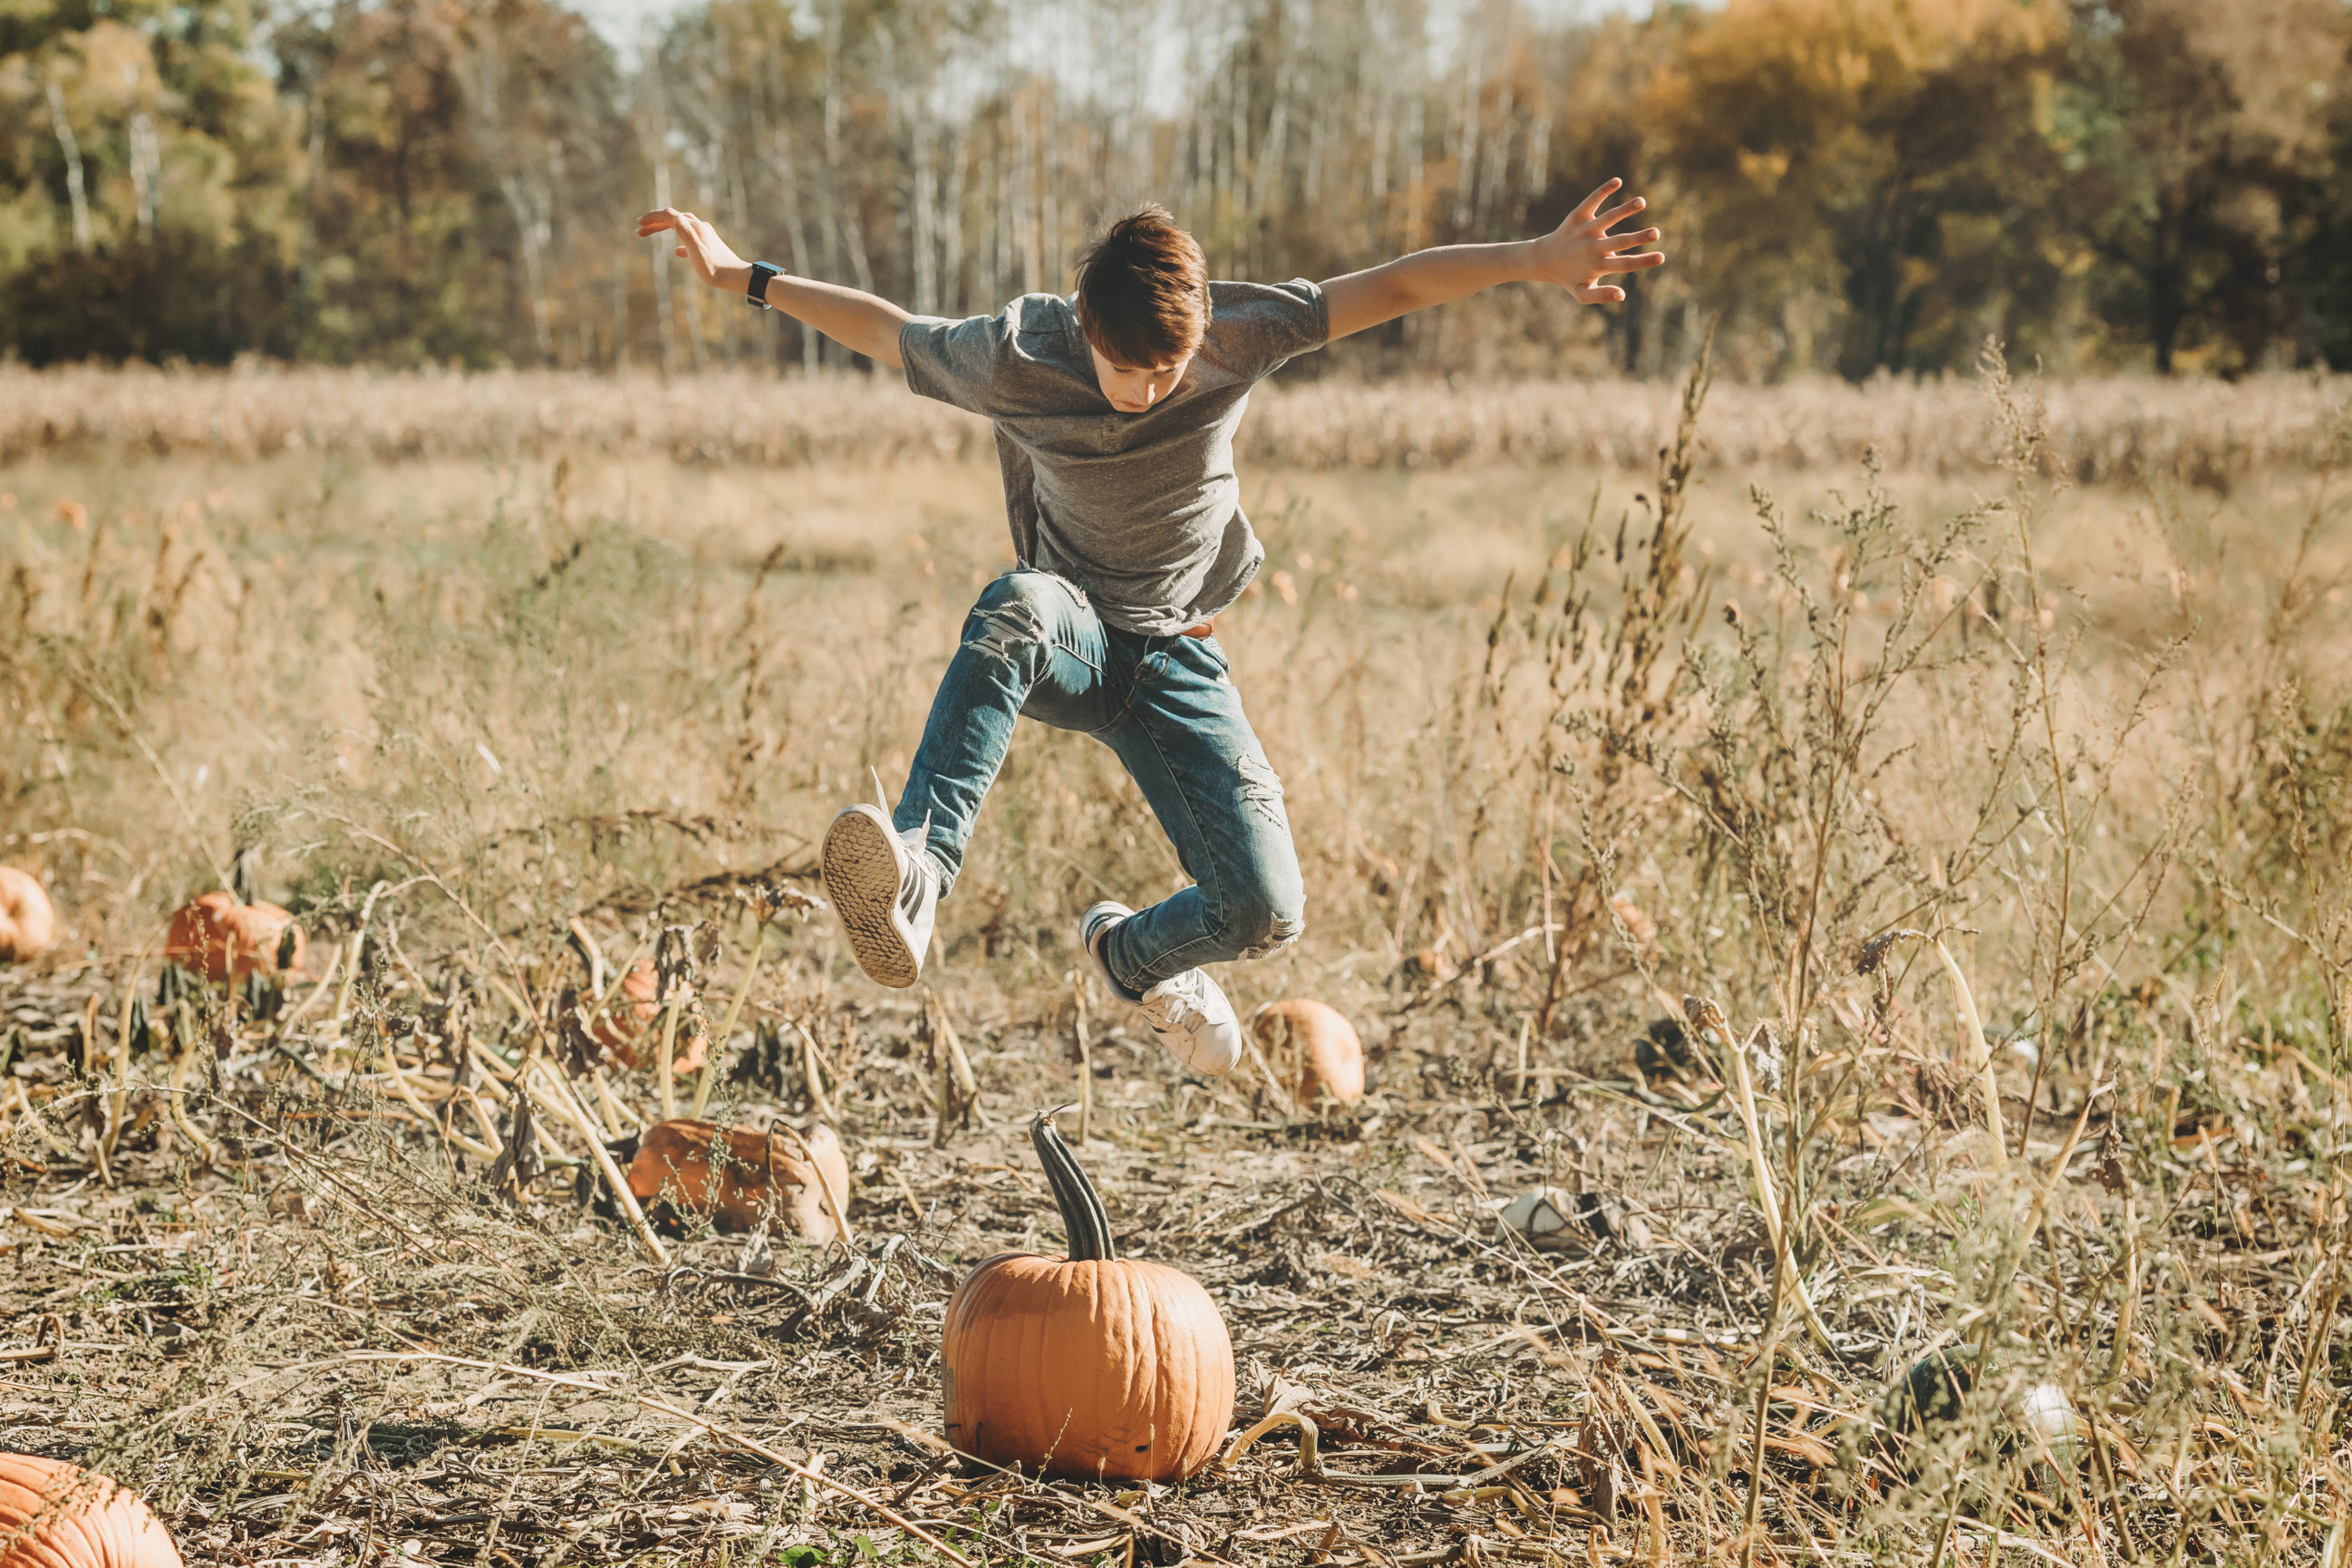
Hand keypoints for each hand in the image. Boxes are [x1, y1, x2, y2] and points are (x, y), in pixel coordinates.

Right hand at [635, 208, 749, 291]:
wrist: (738, 277)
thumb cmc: (716, 269)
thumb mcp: (698, 253)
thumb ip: (686, 234)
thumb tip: (675, 216)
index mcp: (695, 228)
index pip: (670, 215)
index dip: (653, 218)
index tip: (638, 224)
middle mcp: (700, 227)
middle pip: (674, 219)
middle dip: (655, 222)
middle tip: (639, 230)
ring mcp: (705, 235)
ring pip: (681, 226)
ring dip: (664, 228)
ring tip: (651, 234)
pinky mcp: (709, 245)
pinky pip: (690, 238)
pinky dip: (680, 241)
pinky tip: (677, 252)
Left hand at [1529, 179, 1664, 303]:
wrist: (1543, 259)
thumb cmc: (1569, 277)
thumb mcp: (1582, 293)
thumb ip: (1601, 295)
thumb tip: (1622, 295)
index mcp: (1597, 265)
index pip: (1624, 265)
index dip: (1643, 261)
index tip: (1661, 257)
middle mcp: (1592, 247)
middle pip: (1619, 242)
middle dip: (1638, 238)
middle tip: (1656, 233)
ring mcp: (1585, 230)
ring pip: (1607, 218)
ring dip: (1625, 210)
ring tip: (1641, 202)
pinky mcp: (1577, 216)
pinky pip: (1591, 201)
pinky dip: (1603, 191)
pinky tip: (1618, 181)